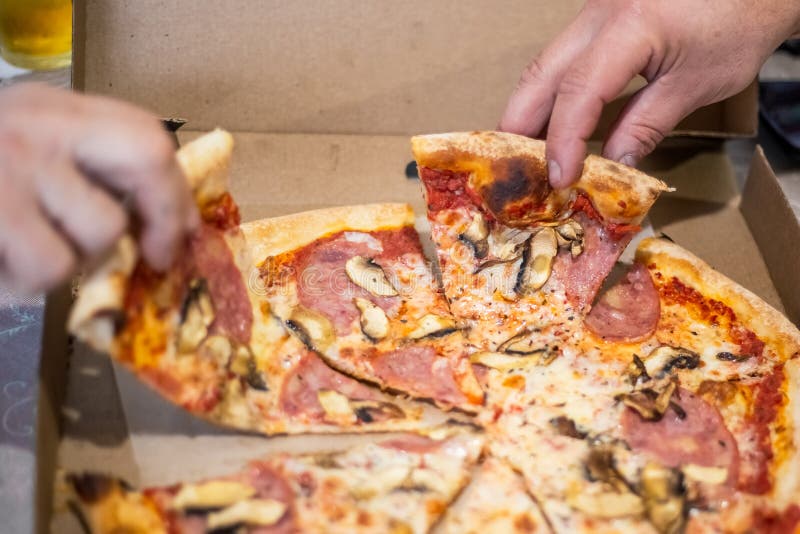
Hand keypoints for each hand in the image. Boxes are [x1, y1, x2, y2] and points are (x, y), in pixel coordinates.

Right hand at [0, 83, 195, 293]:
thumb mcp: (26, 154)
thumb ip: (86, 173)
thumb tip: (162, 226)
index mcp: (53, 109)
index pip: (145, 135)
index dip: (176, 190)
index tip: (184, 230)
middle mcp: (40, 124)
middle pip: (148, 157)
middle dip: (166, 217)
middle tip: (157, 259)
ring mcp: (16, 163)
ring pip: (103, 230)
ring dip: (75, 261)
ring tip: (27, 254)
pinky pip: (51, 265)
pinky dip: (28, 282)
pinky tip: (2, 266)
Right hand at [499, 0, 799, 187]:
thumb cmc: (737, 25)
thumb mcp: (696, 85)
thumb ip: (647, 125)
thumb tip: (611, 165)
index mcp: (632, 25)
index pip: (580, 90)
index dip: (564, 139)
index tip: (559, 178)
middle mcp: (599, 13)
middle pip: (541, 72)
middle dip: (520, 124)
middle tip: (513, 167)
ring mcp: (593, 12)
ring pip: (544, 64)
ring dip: (531, 111)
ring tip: (527, 153)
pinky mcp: (595, 18)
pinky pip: (561, 59)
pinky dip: (551, 94)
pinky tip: (551, 123)